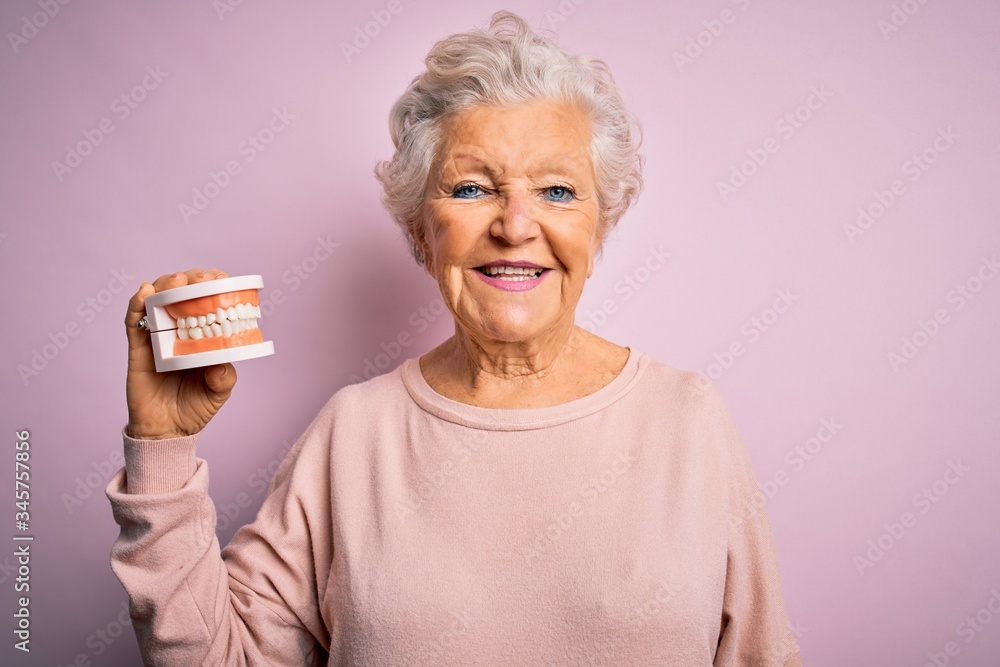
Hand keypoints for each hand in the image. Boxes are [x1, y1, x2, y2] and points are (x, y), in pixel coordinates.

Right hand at [124, 269, 237, 439]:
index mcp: (202, 336)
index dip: (212, 286)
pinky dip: (137, 304)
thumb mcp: (218, 393)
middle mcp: (179, 331)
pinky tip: (144, 293)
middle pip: (181, 294)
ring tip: (177, 281)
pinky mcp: (138, 349)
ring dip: (165, 285)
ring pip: (157, 301)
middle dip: (191, 279)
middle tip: (201, 279)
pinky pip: (134, 322)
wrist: (167, 431)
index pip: (207, 302)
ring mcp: (157, 337)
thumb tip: (219, 363)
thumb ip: (223, 379)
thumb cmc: (194, 408)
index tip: (220, 280)